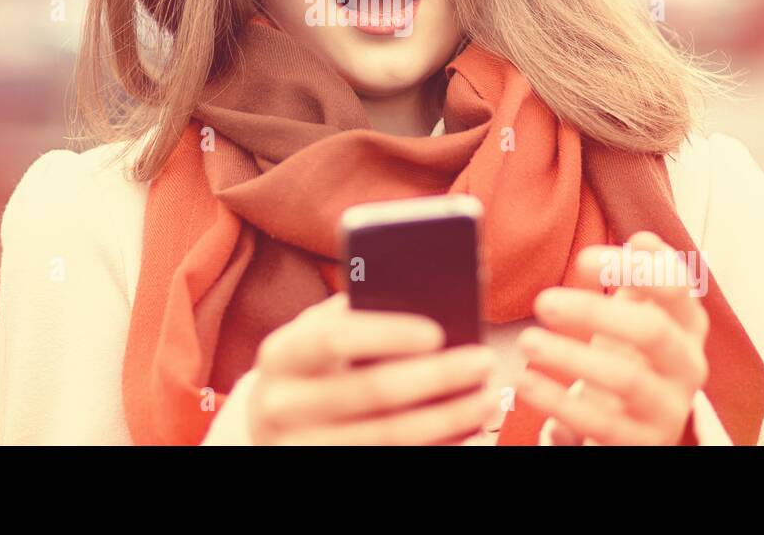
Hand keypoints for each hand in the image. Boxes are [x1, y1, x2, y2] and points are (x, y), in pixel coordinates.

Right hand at [247, 292, 498, 444]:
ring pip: (386, 437)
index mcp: (281, 354)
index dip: (386, 334)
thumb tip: (429, 291)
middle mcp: (280, 405)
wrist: (275, 425)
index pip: (334, 338)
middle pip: (370, 392)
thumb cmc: (315, 365)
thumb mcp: (319, 335)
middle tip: (484, 361)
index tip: (437, 332)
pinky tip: (466, 432)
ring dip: (447, 418)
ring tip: (488, 398)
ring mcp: (299, 447)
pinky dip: (435, 447)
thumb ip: (358, 313)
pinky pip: (389, 462)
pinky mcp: (322, 471)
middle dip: (436, 376)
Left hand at [515, 231, 708, 444]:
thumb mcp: (635, 311)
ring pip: (628, 379)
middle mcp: (688, 365)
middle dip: (595, 312)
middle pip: (652, 330)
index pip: (676, 288)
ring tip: (527, 341)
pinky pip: (602, 423)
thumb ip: (634, 275)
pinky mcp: (646, 442)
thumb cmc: (632, 353)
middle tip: (543, 302)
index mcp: (688, 326)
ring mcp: (671, 408)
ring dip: (571, 357)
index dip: (636, 269)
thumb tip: (643, 239)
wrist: (638, 423)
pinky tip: (525, 382)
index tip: (583, 258)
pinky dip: (559, 402)